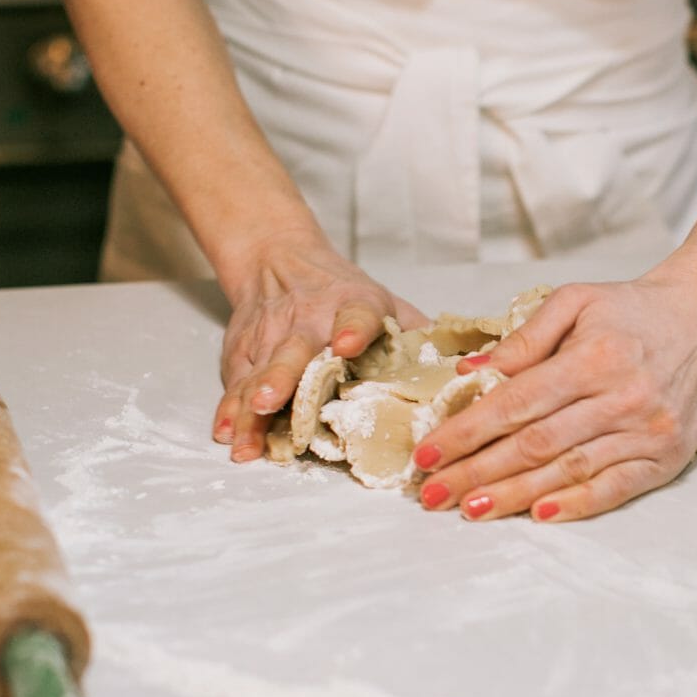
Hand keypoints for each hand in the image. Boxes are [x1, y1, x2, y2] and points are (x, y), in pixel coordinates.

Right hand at [214, 238, 425, 460]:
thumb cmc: (344, 296)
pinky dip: (230, 410)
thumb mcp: (386, 305)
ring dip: (249, 405)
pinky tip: (228, 435)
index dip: (352, 330)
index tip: (348, 344)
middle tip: (273, 402)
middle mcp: (307, 321)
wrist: (278, 259)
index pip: (355, 315)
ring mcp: (271, 338)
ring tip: (244, 436)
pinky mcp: (242, 353)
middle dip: (281, 377)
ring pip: (258, 374)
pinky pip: (235, 384)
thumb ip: (419, 338)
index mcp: (352, 306)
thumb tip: (468, 375)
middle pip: (293, 352)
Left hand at [410, 275, 696, 522]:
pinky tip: (537, 515)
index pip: (517, 403)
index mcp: (595, 357)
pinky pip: (614, 489)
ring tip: (469, 510)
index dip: (468, 431)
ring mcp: (647, 432)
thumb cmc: (629, 310)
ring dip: (514, 496)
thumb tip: (468, 373)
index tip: (429, 452)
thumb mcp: (574, 301)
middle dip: (478, 473)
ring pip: (568, 471)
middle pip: (536, 445)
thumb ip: (523, 338)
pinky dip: (575, 506)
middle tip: (432, 494)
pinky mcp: (666, 457)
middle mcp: (623, 398)